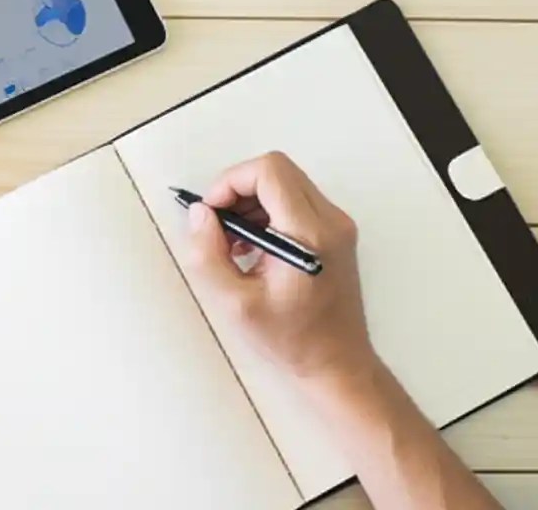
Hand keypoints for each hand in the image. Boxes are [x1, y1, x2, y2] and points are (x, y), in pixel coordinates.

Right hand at [183, 152, 375, 383]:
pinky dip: (268, 213)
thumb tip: (200, 213)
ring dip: (251, 202)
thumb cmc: (290, 340)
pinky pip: (296, 202)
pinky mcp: (336, 234)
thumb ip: (208, 254)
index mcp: (309, 234)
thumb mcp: (234, 303)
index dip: (230, 182)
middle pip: (277, 171)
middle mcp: (331, 220)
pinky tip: (254, 249)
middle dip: (238, 190)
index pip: (269, 171)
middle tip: (218, 227)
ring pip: (285, 183)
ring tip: (234, 244)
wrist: (337, 364)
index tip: (211, 213)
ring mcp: (337, 226)